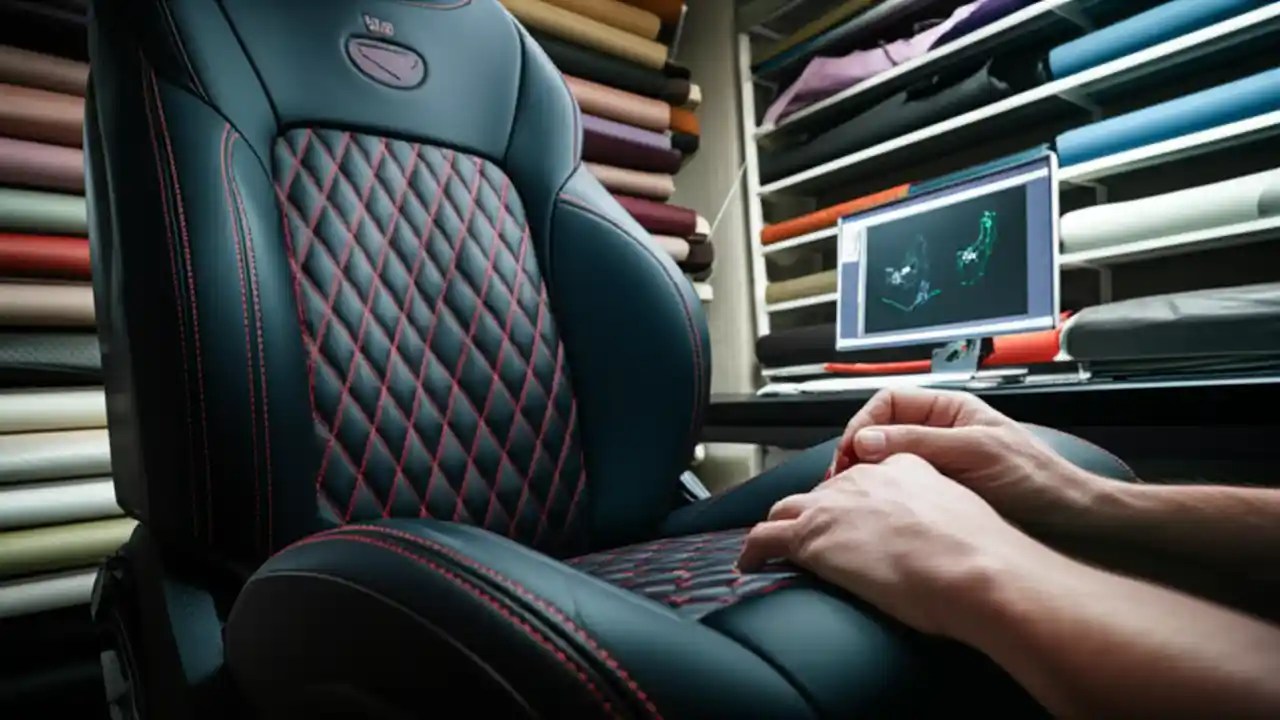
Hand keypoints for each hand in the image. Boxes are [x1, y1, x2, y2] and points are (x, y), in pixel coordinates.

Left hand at [738, 453, 1038, 635]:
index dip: (852, 500)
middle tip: (814, 538)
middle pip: (822, 492)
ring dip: (780, 526)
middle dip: (814, 512)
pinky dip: (754, 552)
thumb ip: (940, 516)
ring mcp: (831, 505)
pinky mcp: (810, 536)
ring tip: (773, 548)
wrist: (970, 566)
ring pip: (787, 509)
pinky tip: (750, 565)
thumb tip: (938, 539)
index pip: (862, 477)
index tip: (851, 517)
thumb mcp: (959, 515)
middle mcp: (862, 478)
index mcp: (901, 465)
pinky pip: (765, 538)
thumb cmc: (977, 552)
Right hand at [829, 388, 1103, 531]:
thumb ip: (919, 443)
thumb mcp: (975, 451)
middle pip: (880, 431)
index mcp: (947, 409)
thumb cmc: (1033, 477)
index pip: (888, 402)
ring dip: (865, 475)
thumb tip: (864, 441)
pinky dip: (882, 494)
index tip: (850, 453)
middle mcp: (937, 431)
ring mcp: (936, 462)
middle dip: (856, 451)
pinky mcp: (937, 492)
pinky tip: (876, 509)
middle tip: (841, 480)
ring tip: (852, 496)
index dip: (863, 423)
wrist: (1066, 517)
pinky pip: (899, 486)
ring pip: (886, 460)